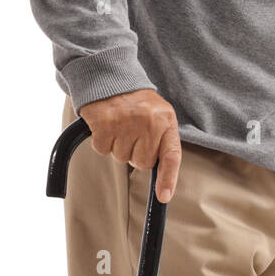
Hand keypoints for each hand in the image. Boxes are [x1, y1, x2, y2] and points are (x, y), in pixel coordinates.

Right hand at [78, 88, 181, 202]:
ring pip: (121, 158)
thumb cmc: (138, 102)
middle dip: (136, 153)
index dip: (168, 178)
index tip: (164, 196)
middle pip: (142, 162)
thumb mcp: (159, 115)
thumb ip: (162, 140)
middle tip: (133, 133)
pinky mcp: (104, 124)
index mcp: (166, 121)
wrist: (112, 78)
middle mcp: (149, 122)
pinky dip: (102, 141)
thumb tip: (161, 175)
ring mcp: (126, 123)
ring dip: (118, 146)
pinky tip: (107, 125)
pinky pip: (103, 149)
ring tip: (121, 125)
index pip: (171, 155)